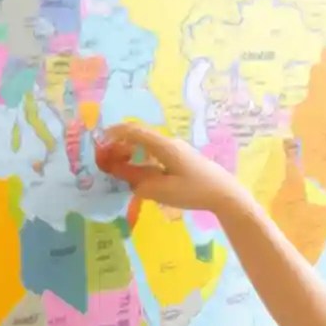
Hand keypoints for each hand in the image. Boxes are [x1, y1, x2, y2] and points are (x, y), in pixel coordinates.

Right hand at [96, 122, 250, 212]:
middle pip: (140, 137)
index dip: (115, 133)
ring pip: (149, 146)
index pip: (135, 132)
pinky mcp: (183, 159)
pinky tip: (141, 174)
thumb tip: (123, 175)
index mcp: (165, 147)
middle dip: (121, 145)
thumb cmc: (195, 192)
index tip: (99, 140)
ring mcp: (178, 150)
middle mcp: (170, 144)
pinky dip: (144, 159)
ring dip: (132, 153)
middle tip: (107, 160)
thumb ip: (138, 182)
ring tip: (121, 168)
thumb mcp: (162, 191)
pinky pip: (157, 154)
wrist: (225, 194)